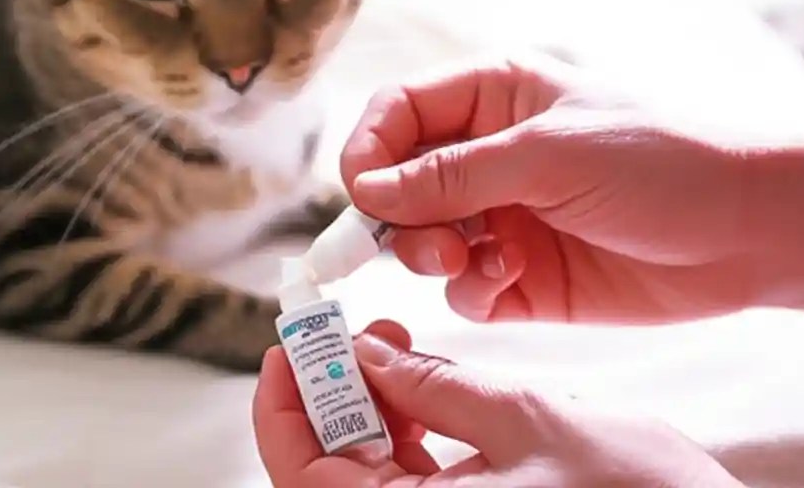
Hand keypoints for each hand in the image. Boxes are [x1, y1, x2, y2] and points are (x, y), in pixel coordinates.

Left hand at [253, 323, 742, 486]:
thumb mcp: (521, 420)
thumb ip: (432, 386)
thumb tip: (365, 355)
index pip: (302, 475)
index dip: (281, 408)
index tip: (287, 347)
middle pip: (330, 470)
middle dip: (330, 396)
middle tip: (347, 331)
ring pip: (368, 473)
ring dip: (369, 407)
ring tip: (391, 343)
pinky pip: (411, 482)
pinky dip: (406, 430)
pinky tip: (423, 382)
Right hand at [339, 53, 803, 322]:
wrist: (746, 233)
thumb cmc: (659, 164)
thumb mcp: (546, 153)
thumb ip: (450, 173)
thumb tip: (366, 192)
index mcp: (493, 97)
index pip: (397, 113)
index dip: (368, 151)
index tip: (363, 196)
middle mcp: (488, 155)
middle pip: (397, 183)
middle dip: (398, 217)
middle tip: (431, 243)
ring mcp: (502, 217)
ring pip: (421, 241)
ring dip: (431, 255)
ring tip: (473, 260)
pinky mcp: (521, 277)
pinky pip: (461, 290)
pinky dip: (469, 292)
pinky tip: (509, 283)